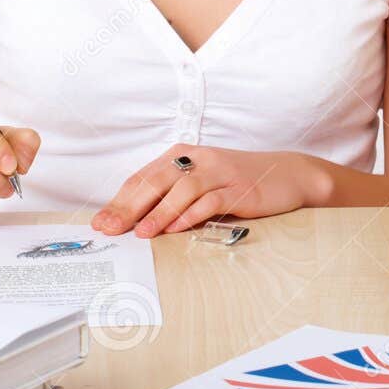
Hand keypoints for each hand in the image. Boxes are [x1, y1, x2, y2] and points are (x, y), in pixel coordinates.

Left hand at [91, 146, 325, 237]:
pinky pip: (211, 200)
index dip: (120, 200)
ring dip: (160, 212)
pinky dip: (192, 214)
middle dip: (130, 207)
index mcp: (185, 154)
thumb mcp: (201, 182)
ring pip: (183, 188)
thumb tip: (132, 220)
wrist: (287, 175)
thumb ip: (170, 195)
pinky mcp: (240, 189)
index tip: (101, 222)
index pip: (143, 176)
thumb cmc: (237, 182)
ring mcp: (221, 172)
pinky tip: (177, 228)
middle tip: (112, 229)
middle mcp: (200, 158)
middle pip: (157, 180)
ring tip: (142, 234)